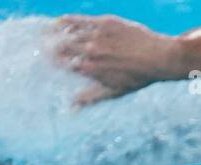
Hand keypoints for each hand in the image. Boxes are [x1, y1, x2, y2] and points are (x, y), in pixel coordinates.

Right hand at [54, 14, 184, 106]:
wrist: (159, 57)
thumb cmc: (137, 78)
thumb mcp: (113, 92)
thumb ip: (90, 97)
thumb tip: (71, 108)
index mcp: (90, 68)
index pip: (62, 63)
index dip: (52, 61)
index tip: (46, 60)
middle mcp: (91, 51)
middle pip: (61, 47)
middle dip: (49, 46)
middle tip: (41, 45)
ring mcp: (97, 36)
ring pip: (68, 32)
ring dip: (54, 32)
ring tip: (45, 32)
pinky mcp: (105, 23)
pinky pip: (81, 20)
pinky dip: (68, 21)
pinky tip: (60, 20)